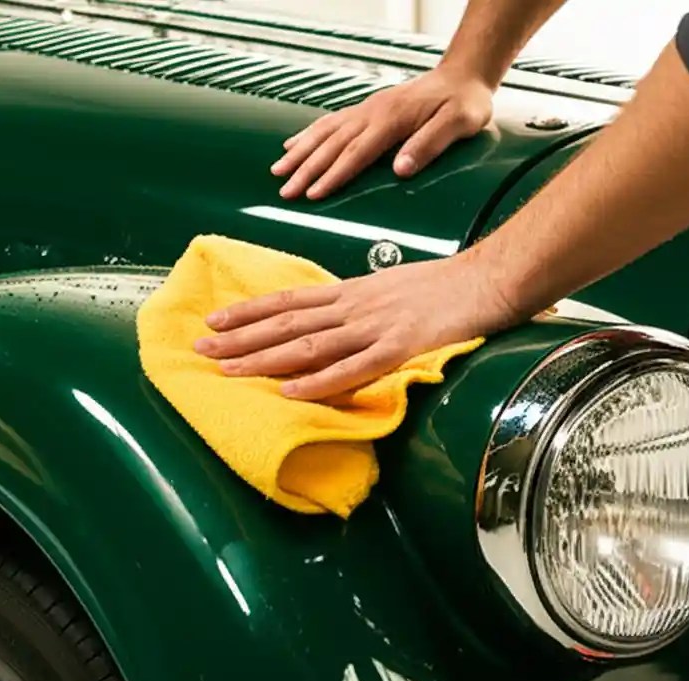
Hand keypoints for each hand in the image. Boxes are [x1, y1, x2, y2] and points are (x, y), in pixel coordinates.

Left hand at [193, 252, 517, 400]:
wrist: (488, 280)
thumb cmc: (445, 286)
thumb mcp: (390, 287)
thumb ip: (359, 304)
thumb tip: (330, 318)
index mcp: (351, 291)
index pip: (289, 301)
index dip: (248, 311)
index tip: (214, 320)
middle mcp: (353, 306)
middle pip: (286, 323)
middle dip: (240, 337)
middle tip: (200, 347)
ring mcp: (374, 327)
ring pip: (308, 345)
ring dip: (264, 359)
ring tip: (227, 370)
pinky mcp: (399, 348)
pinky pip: (353, 368)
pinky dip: (320, 382)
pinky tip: (291, 392)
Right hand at [271, 66, 493, 199]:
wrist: (463, 75)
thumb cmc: (464, 102)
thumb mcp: (460, 123)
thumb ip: (430, 144)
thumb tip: (400, 170)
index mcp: (392, 119)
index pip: (356, 152)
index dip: (333, 175)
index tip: (313, 194)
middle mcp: (372, 112)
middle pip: (332, 144)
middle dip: (306, 169)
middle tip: (285, 191)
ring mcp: (366, 109)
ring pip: (325, 132)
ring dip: (300, 152)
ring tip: (277, 170)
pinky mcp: (366, 109)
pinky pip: (330, 122)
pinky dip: (309, 134)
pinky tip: (293, 145)